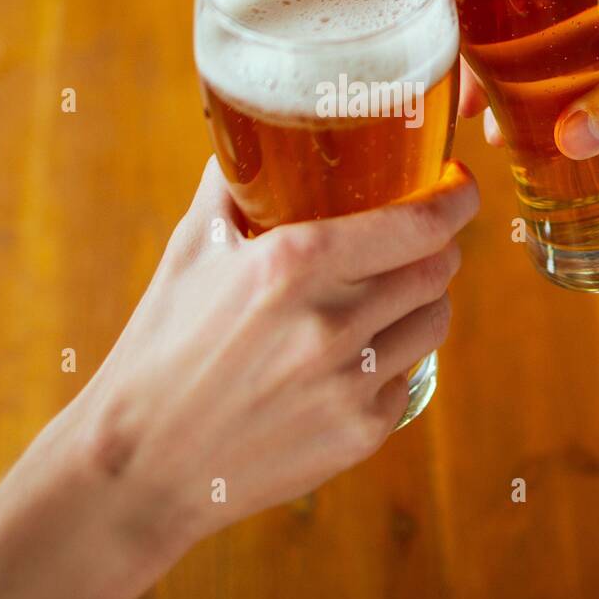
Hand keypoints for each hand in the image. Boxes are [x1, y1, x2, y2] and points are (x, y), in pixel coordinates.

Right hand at [73, 157, 479, 573]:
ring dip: (422, 300)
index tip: (458, 186)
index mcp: (294, 261)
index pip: (419, 221)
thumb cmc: (160, 347)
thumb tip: (256, 134)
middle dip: (439, 246)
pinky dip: (393, 359)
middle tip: (419, 239)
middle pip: (439, 268)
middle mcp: (333, 321)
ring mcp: (352, 383)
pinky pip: (408, 377)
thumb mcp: (191, 249)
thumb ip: (232, 183)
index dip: (456, 198)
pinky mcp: (361, 433)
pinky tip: (355, 356)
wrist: (140, 465)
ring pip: (434, 321)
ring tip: (389, 295)